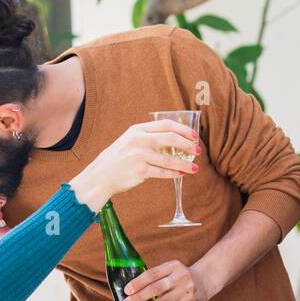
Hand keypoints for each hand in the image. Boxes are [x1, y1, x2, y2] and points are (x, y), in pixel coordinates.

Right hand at [72, 120, 200, 209]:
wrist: (101, 175)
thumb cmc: (119, 158)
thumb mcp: (131, 140)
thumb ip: (149, 137)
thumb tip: (176, 139)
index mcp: (137, 129)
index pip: (166, 125)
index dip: (183, 129)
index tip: (194, 136)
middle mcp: (138, 140)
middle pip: (171, 139)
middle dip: (188, 145)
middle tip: (198, 151)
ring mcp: (139, 156)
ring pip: (170, 159)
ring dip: (185, 164)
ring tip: (195, 168)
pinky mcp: (140, 171)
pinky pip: (163, 173)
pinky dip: (175, 174)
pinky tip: (182, 174)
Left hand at [122, 260, 211, 300]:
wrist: (206, 280)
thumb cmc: (181, 278)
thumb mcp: (171, 271)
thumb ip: (157, 278)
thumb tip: (133, 292)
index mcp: (172, 266)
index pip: (152, 273)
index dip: (138, 282)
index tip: (127, 290)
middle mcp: (180, 276)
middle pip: (156, 288)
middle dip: (140, 297)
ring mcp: (186, 290)